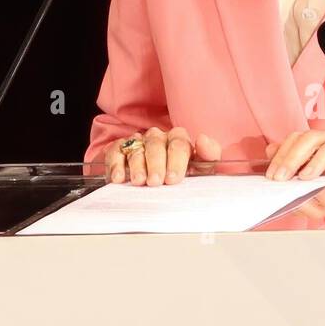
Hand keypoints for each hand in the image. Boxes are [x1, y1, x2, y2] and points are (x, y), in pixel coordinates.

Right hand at [106, 126, 221, 185]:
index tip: (173, 179)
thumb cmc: (178, 178)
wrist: (153, 188)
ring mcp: (137, 142)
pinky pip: (116, 152)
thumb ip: (208, 156)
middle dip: (156, 164)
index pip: (179, 144)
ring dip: (137, 166)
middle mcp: (158, 138)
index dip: (176, 161)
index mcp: (178, 140)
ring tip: (139, 181)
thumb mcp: (199, 170)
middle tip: (155, 182)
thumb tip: (203, 139)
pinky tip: (119, 178)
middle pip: (157, 145)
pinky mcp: (119, 149)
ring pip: (137, 149)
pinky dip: (116, 164)